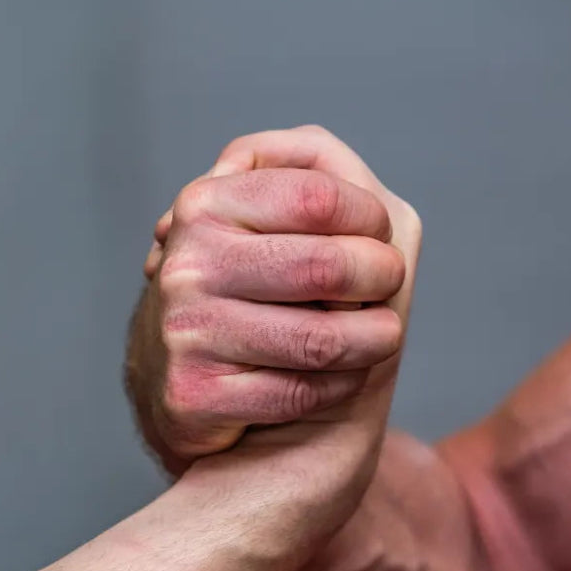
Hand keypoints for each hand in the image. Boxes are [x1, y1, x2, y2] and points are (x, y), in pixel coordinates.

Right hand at [127, 125, 421, 478]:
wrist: (183, 381)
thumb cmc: (248, 290)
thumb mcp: (265, 216)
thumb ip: (313, 174)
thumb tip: (355, 185)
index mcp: (204, 205)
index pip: (318, 196)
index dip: (369, 216)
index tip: (377, 233)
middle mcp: (188, 266)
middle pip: (325, 266)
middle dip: (381, 275)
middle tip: (386, 282)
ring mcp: (186, 333)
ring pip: (320, 340)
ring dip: (376, 338)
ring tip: (384, 333)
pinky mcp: (194, 396)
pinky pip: (300, 392)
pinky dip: (340, 385)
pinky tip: (342, 375)